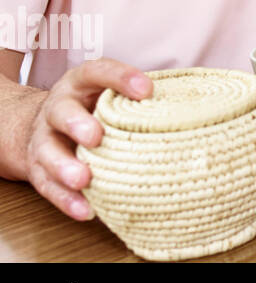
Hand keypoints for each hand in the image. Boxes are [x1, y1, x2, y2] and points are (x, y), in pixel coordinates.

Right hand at [26, 59, 152, 219]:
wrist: (40, 123)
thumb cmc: (91, 106)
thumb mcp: (109, 91)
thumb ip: (137, 98)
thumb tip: (191, 111)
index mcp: (81, 82)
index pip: (98, 72)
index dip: (121, 78)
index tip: (147, 89)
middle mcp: (58, 107)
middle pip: (62, 112)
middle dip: (78, 124)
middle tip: (96, 137)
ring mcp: (44, 138)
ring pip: (48, 151)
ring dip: (66, 167)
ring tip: (84, 179)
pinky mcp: (38, 168)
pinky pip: (47, 185)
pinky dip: (66, 199)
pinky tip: (86, 210)